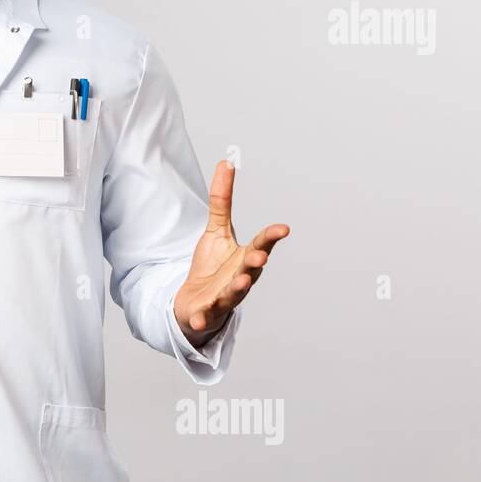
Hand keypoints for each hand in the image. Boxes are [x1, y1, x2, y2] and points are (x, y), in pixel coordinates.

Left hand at [173, 160, 288, 348]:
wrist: (197, 303)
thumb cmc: (213, 266)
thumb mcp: (216, 230)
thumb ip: (222, 200)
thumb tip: (226, 163)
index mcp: (246, 257)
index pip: (262, 244)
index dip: (271, 237)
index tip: (284, 228)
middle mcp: (241, 278)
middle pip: (251, 270)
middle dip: (256, 263)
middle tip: (260, 257)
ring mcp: (225, 297)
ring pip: (234, 294)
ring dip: (238, 287)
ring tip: (240, 281)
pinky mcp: (206, 312)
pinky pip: (205, 317)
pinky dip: (202, 318)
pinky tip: (197, 319)